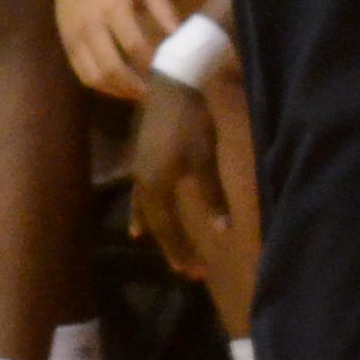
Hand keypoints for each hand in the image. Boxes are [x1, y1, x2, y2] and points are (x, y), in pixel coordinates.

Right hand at [54, 0, 179, 99]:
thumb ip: (163, 10)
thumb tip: (179, 37)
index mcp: (113, 7)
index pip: (134, 46)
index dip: (151, 64)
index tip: (165, 72)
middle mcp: (90, 25)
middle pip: (110, 67)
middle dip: (133, 86)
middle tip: (151, 92)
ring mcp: (74, 35)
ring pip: (92, 76)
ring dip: (115, 90)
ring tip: (133, 92)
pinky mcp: (65, 41)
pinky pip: (80, 71)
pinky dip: (98, 83)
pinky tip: (115, 83)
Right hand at [129, 73, 228, 278]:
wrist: (171, 86)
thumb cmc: (193, 122)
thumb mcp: (207, 158)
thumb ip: (212, 196)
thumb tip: (222, 230)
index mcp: (157, 184)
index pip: (170, 227)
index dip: (182, 250)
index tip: (195, 273)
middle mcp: (142, 182)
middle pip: (157, 222)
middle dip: (171, 246)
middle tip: (186, 271)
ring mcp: (138, 170)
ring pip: (146, 209)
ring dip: (155, 230)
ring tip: (152, 248)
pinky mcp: (140, 160)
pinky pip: (137, 194)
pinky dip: (139, 210)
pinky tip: (138, 220)